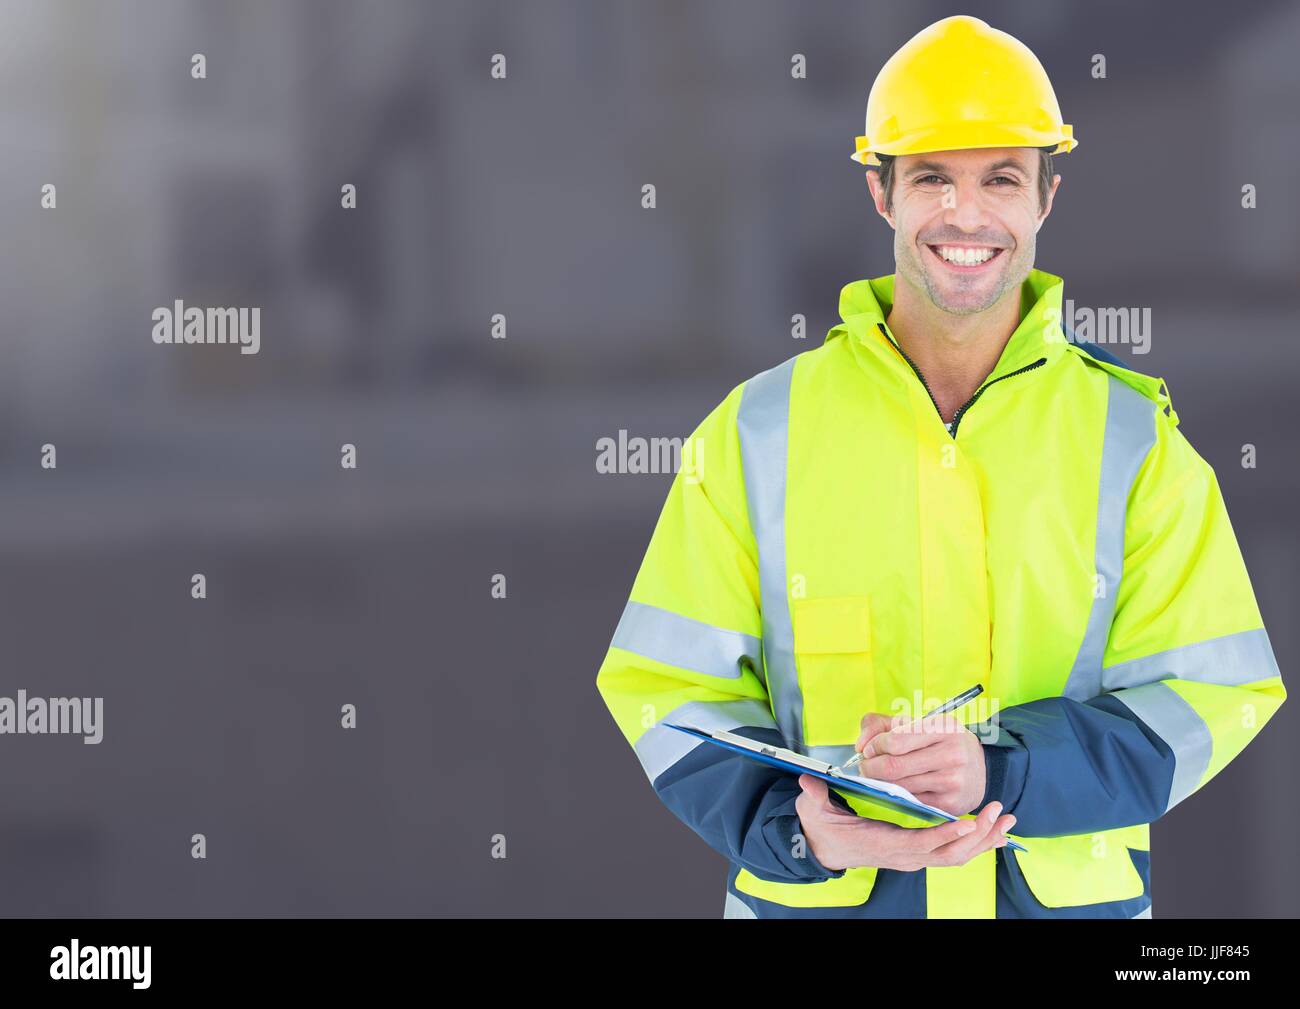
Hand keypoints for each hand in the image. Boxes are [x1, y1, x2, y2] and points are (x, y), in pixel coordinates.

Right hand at [795, 774, 1014, 871]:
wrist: (826, 848)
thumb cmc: (824, 827)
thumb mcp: (815, 811)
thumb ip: (815, 797)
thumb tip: (809, 781)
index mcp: (883, 845)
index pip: (918, 844)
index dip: (943, 836)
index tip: (967, 823)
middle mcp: (904, 856)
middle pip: (948, 854)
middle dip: (978, 837)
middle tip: (1000, 814)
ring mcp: (914, 857)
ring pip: (957, 856)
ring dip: (985, 840)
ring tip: (1007, 821)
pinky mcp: (920, 853)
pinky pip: (955, 853)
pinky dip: (977, 843)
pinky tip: (996, 831)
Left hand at [851, 711, 987, 816]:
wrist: (980, 768)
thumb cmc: (939, 741)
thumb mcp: (918, 723)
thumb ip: (881, 725)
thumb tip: (860, 746)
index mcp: (943, 728)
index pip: (895, 740)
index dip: (874, 746)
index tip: (868, 750)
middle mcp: (952, 754)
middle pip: (893, 766)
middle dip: (870, 767)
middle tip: (865, 767)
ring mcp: (953, 781)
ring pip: (899, 786)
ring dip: (880, 783)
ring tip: (878, 777)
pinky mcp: (950, 804)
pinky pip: (910, 802)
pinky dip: (896, 796)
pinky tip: (895, 789)